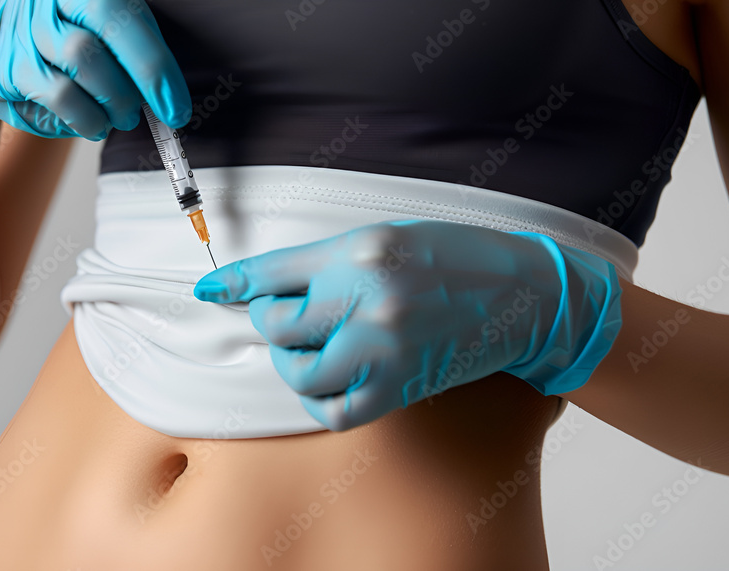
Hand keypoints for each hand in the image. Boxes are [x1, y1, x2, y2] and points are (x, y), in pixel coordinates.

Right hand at [0, 0, 191, 138]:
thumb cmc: (46, 39)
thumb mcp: (85, 25)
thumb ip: (125, 45)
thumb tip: (165, 91)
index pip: (126, 11)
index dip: (157, 59)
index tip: (176, 102)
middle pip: (110, 24)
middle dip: (146, 74)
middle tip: (162, 112)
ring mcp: (29, 27)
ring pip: (86, 60)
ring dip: (115, 100)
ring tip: (122, 117)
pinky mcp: (11, 63)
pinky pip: (59, 94)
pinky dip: (86, 118)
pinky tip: (94, 126)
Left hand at [192, 220, 622, 430]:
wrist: (520, 296)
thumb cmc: (454, 258)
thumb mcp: (384, 238)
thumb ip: (324, 262)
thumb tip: (267, 284)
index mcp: (360, 251)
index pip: (275, 270)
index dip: (235, 282)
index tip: (208, 290)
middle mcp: (366, 299)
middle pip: (279, 323)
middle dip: (278, 320)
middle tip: (298, 314)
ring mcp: (382, 347)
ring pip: (299, 369)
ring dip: (296, 360)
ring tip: (319, 344)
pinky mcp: (397, 386)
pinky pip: (332, 409)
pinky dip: (322, 397)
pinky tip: (335, 376)